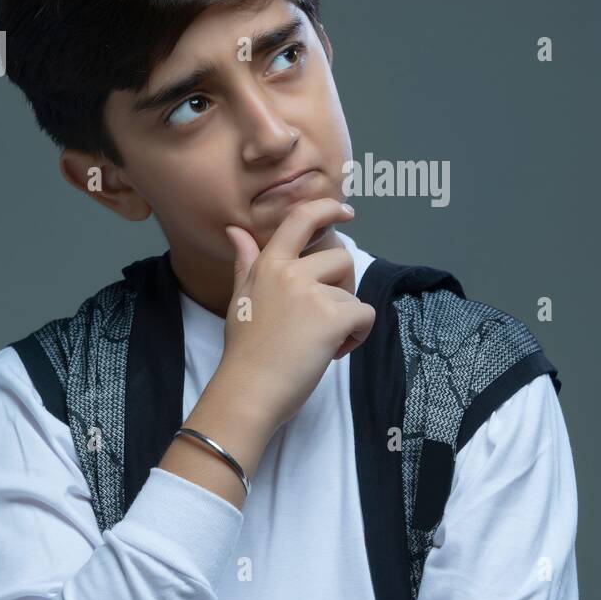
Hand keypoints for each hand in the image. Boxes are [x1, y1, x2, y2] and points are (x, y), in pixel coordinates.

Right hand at [217, 198, 376, 432]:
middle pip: (340, 257)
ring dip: (346, 317)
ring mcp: (312, 294)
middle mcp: (291, 272)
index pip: (300, 220)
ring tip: (322, 342)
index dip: (327, 208)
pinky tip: (335, 351)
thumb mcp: (240, 299)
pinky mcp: (332, 318)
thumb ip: (245, 263)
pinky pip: (365, 314)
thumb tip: (235, 230)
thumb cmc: (244, 350)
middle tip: (325, 315)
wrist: (248, 391)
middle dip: (343, 284)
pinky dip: (358, 334)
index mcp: (269, 265)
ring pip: (352, 291)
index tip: (345, 212)